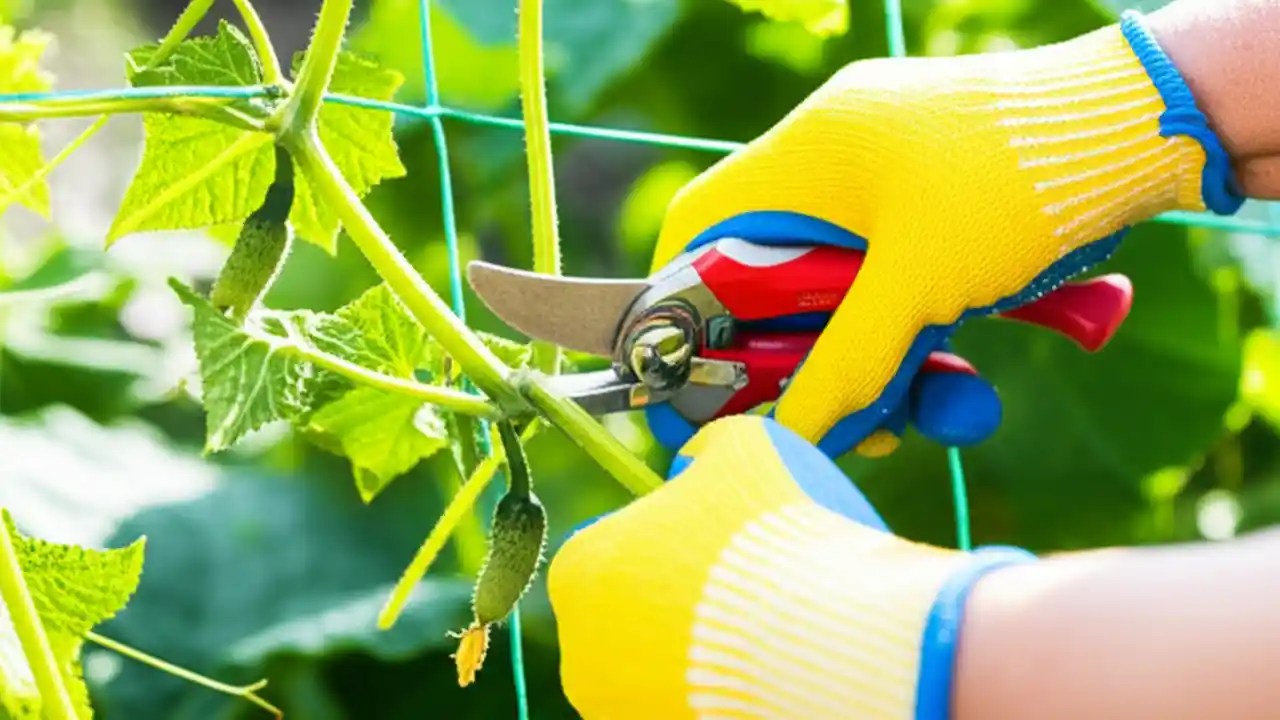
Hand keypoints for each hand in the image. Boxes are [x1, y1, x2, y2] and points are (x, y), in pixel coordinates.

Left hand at [548, 415, 1031, 718]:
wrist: (823, 640)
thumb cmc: (772, 535)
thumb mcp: (744, 449)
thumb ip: (706, 449)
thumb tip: (697, 460)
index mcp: (581, 567)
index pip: (616, 542)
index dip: (672, 533)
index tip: (719, 535)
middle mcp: (581, 649)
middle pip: (632, 609)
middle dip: (682, 594)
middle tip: (749, 580)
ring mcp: (618, 707)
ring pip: (660, 662)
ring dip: (701, 644)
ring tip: (768, 624)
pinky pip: (690, 700)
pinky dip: (724, 684)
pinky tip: (769, 666)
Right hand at [649, 11, 1242, 456]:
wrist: (1140, 127)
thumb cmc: (1016, 187)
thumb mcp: (921, 286)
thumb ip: (846, 364)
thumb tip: (787, 439)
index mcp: (805, 156)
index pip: (701, 228)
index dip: (688, 304)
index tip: (709, 372)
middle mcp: (835, 159)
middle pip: (778, 277)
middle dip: (813, 359)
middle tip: (843, 418)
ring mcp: (889, 176)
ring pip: (847, 290)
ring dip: (881, 359)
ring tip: (937, 412)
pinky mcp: (937, 197)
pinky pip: (899, 278)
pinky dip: (920, 332)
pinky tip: (962, 384)